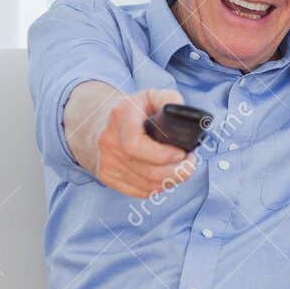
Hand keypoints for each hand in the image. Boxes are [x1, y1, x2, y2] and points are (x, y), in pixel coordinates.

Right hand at [83, 88, 197, 198]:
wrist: (99, 122)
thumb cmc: (134, 110)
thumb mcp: (151, 96)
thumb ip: (169, 100)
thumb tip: (184, 114)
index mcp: (120, 117)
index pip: (135, 145)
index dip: (162, 155)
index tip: (182, 153)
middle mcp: (109, 141)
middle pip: (147, 171)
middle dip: (176, 171)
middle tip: (190, 163)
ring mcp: (106, 161)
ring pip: (146, 184)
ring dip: (171, 180)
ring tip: (182, 168)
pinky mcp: (107, 177)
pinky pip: (139, 192)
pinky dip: (158, 187)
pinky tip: (166, 176)